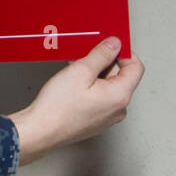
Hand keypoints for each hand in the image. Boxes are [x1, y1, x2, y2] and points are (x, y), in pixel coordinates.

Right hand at [8, 37, 144, 165]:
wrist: (40, 131)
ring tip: (74, 73)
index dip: (123, 53)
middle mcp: (119, 109)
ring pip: (109, 87)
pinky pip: (100, 98)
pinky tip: (73, 86)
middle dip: (104, 64)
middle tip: (84, 59)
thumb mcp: (81, 71)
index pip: (136, 67)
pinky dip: (90, 88)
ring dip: (95, 75)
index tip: (108, 46)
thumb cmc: (57, 107)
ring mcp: (108, 117)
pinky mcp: (96, 122)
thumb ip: (102, 54)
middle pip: (122, 77)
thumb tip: (115, 44)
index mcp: (120, 96)